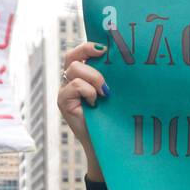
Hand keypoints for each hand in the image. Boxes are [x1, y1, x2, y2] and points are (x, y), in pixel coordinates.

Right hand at [58, 40, 109, 181]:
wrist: (108, 142)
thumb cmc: (115, 117)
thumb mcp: (115, 92)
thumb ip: (112, 76)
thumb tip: (126, 57)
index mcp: (83, 77)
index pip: (79, 53)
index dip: (89, 46)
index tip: (106, 46)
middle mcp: (71, 82)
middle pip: (71, 56)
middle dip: (87, 51)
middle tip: (104, 54)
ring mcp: (65, 91)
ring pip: (74, 68)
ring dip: (94, 77)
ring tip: (105, 92)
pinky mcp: (63, 102)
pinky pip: (74, 85)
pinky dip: (88, 91)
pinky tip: (95, 103)